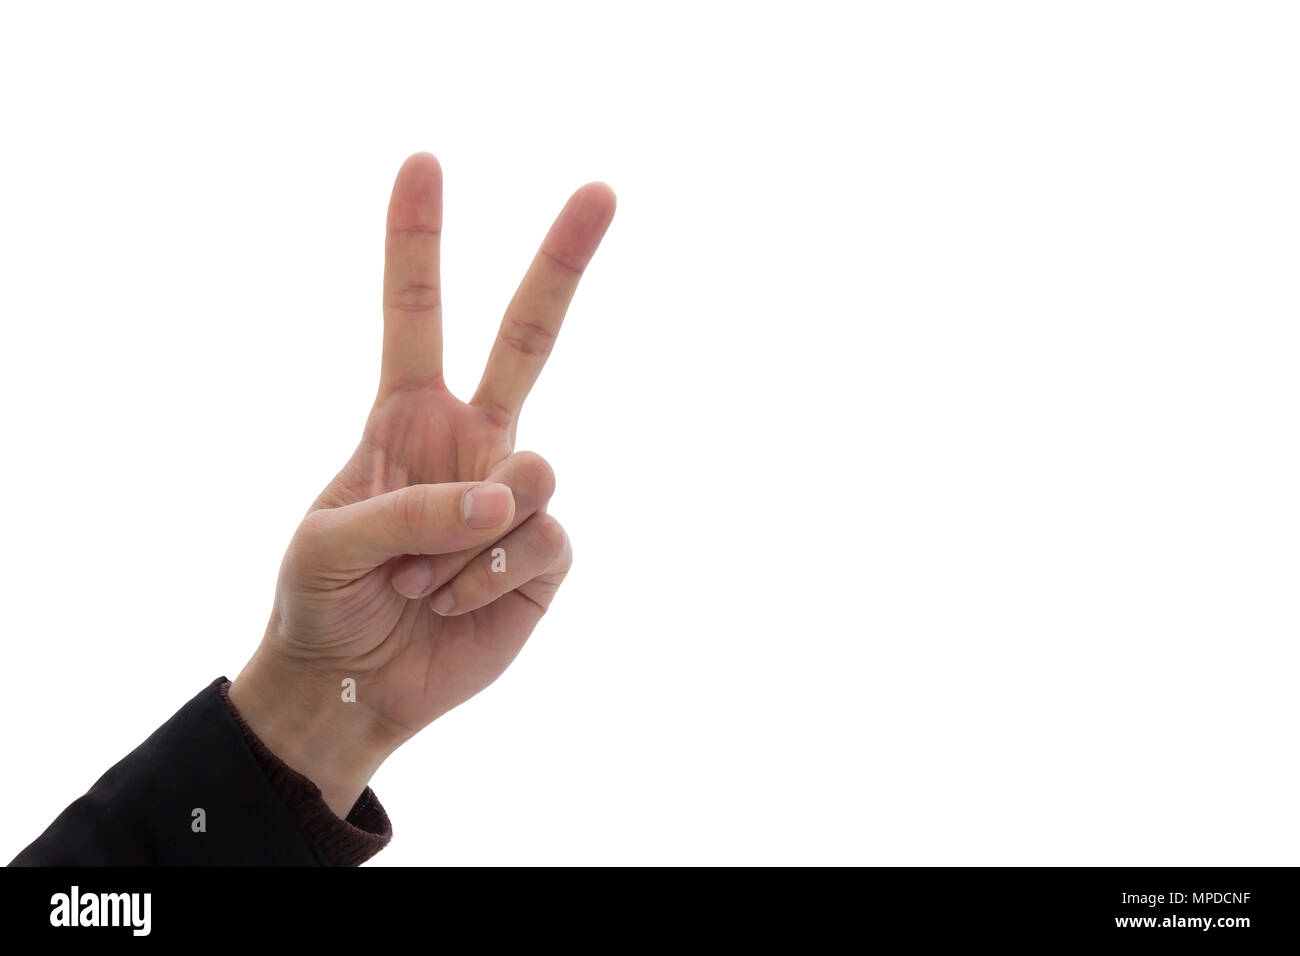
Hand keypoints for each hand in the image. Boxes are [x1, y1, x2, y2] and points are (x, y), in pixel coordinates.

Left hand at [230, 154, 615, 815]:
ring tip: (421, 580)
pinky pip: (541, 538)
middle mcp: (472, 442)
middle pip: (528, 339)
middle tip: (601, 189)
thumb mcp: (328, 546)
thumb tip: (509, 491)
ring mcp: (513, 496)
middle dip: (561, 264)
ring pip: (536, 470)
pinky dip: (488, 576)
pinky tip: (454, 601)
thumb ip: (411, 507)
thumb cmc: (323, 602)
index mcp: (406, 418)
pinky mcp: (544, 555)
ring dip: (467, 534)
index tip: (424, 163)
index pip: (416, 314)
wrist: (355, 687)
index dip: (417, 241)